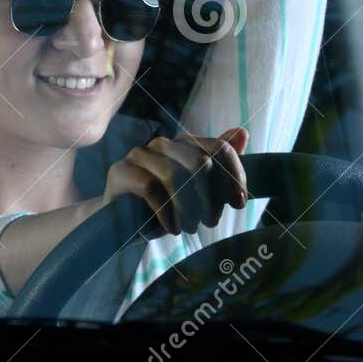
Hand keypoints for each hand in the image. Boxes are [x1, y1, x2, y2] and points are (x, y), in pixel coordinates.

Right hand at [103, 127, 248, 237]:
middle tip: (211, 222)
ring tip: (190, 228)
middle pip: (201, 162)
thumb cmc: (165, 207)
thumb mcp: (198, 193)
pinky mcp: (120, 171)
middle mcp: (163, 143)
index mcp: (185, 143)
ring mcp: (139, 154)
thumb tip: (242, 133)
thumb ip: (220, 166)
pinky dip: (166, 212)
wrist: (122, 224)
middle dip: (211, 197)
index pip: (220, 148)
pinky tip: (171, 228)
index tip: (238, 204)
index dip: (234, 176)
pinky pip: (150, 187)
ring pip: (175, 175)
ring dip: (188, 208)